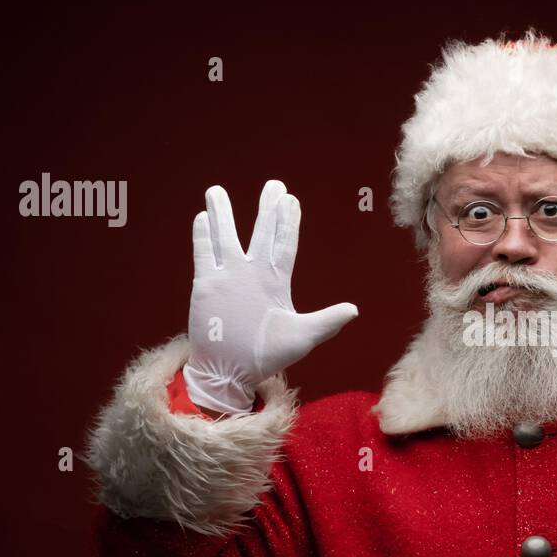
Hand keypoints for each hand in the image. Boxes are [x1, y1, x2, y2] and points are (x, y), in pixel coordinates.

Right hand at [183, 180, 357, 413]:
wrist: (231, 371)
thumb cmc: (267, 355)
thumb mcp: (302, 338)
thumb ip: (326, 322)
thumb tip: (354, 310)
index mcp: (276, 282)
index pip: (285, 244)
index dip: (289, 223)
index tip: (292, 200)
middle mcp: (252, 273)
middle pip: (261, 233)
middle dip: (267, 209)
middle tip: (274, 185)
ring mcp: (229, 277)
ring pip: (226, 237)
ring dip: (223, 215)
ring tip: (216, 190)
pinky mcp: (206, 286)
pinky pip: (205, 255)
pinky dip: (203, 237)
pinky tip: (202, 217)